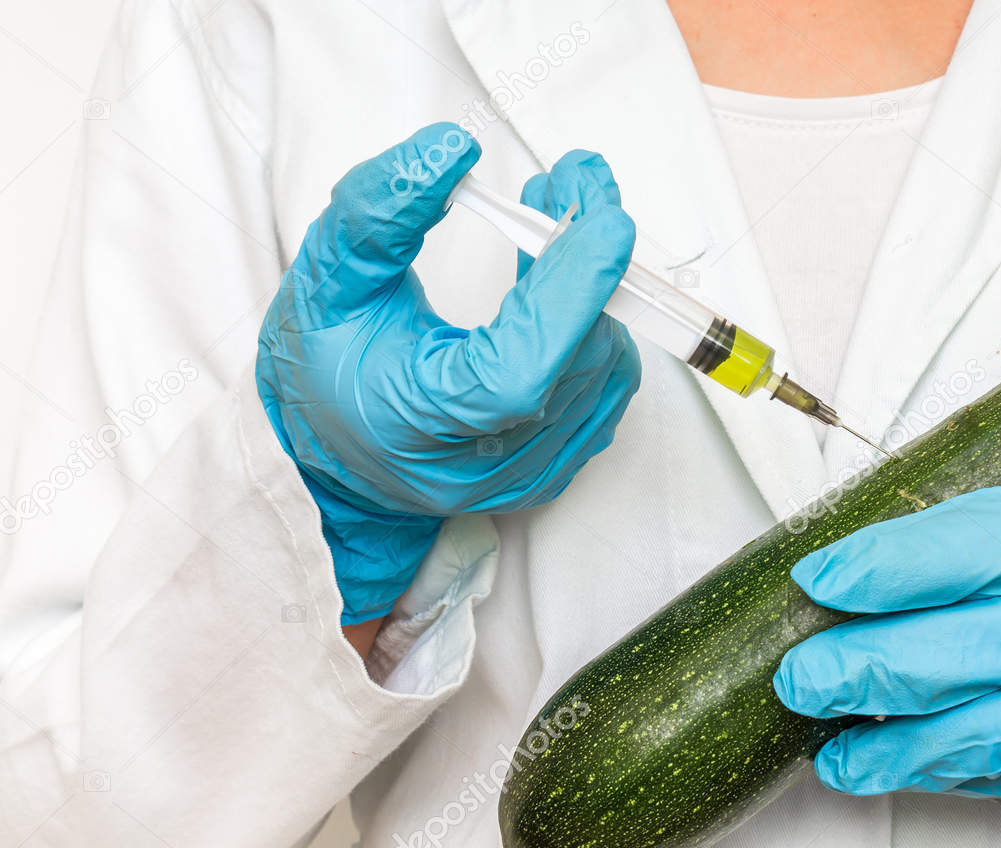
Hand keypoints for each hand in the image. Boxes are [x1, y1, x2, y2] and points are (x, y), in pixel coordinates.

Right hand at [256, 123, 640, 623]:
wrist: (334, 445)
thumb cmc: (324, 363)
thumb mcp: (324, 277)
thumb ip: (378, 213)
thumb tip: (450, 149)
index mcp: (417, 425)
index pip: (515, 372)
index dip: (568, 297)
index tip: (604, 220)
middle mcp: (484, 464)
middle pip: (574, 361)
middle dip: (588, 261)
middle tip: (578, 180)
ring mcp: (527, 473)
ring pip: (600, 370)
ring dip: (594, 285)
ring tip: (561, 213)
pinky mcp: (556, 465)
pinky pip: (601, 387)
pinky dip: (592, 322)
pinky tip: (563, 274)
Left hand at [773, 485, 1000, 847]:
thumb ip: (987, 550)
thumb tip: (848, 569)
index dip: (905, 561)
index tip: (825, 576)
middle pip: (992, 639)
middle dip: (880, 656)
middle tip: (801, 670)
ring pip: (991, 721)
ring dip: (890, 729)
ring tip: (818, 723)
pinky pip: (993, 772)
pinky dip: (918, 768)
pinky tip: (860, 763)